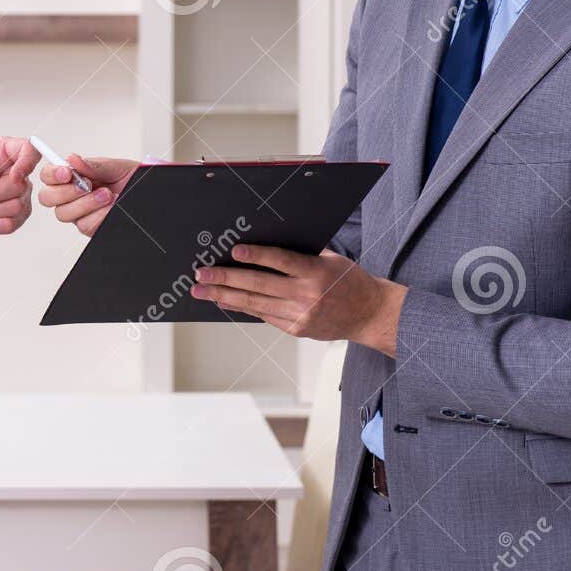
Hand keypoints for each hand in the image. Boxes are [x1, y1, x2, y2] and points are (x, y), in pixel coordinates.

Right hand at [36, 154, 137, 236]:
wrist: (148, 195)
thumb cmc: (130, 178)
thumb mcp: (114, 167)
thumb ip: (93, 165)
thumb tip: (72, 159)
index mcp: (72, 176)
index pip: (47, 176)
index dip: (52, 174)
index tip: (67, 172)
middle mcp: (70, 195)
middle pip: (47, 198)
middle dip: (65, 191)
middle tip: (86, 185)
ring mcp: (78, 212)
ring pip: (64, 213)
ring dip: (86, 203)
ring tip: (107, 194)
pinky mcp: (89, 226)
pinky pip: (85, 225)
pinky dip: (99, 215)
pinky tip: (110, 207)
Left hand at [190, 245, 407, 355]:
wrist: (368, 315)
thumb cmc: (349, 280)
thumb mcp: (330, 259)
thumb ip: (300, 253)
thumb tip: (264, 241)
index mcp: (316, 272)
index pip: (281, 261)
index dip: (256, 256)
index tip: (234, 251)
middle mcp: (306, 295)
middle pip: (259, 285)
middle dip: (226, 279)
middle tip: (202, 274)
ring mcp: (299, 315)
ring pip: (255, 303)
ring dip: (224, 295)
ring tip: (202, 290)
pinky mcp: (295, 328)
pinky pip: (262, 315)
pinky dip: (240, 307)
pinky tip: (224, 300)